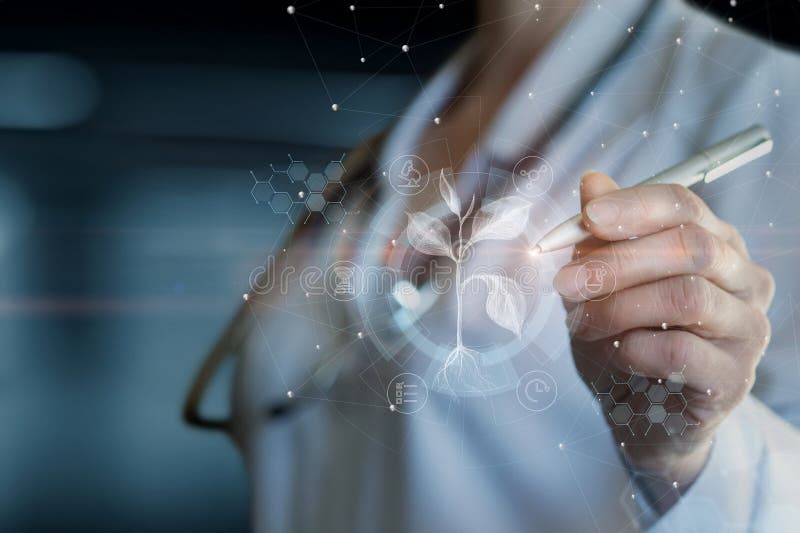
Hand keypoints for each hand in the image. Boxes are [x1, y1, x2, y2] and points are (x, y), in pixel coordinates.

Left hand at [554, 171, 774, 487]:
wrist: (644, 412)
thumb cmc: (625, 334)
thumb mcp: (603, 281)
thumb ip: (601, 235)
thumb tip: (592, 181)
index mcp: (714, 241)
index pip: (684, 205)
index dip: (634, 206)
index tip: (587, 218)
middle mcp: (743, 278)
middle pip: (690, 247)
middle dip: (617, 262)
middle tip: (564, 282)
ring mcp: (747, 328)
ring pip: (685, 297)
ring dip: (618, 307)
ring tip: (580, 323)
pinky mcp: (734, 376)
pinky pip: (681, 350)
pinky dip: (633, 348)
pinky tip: (613, 353)